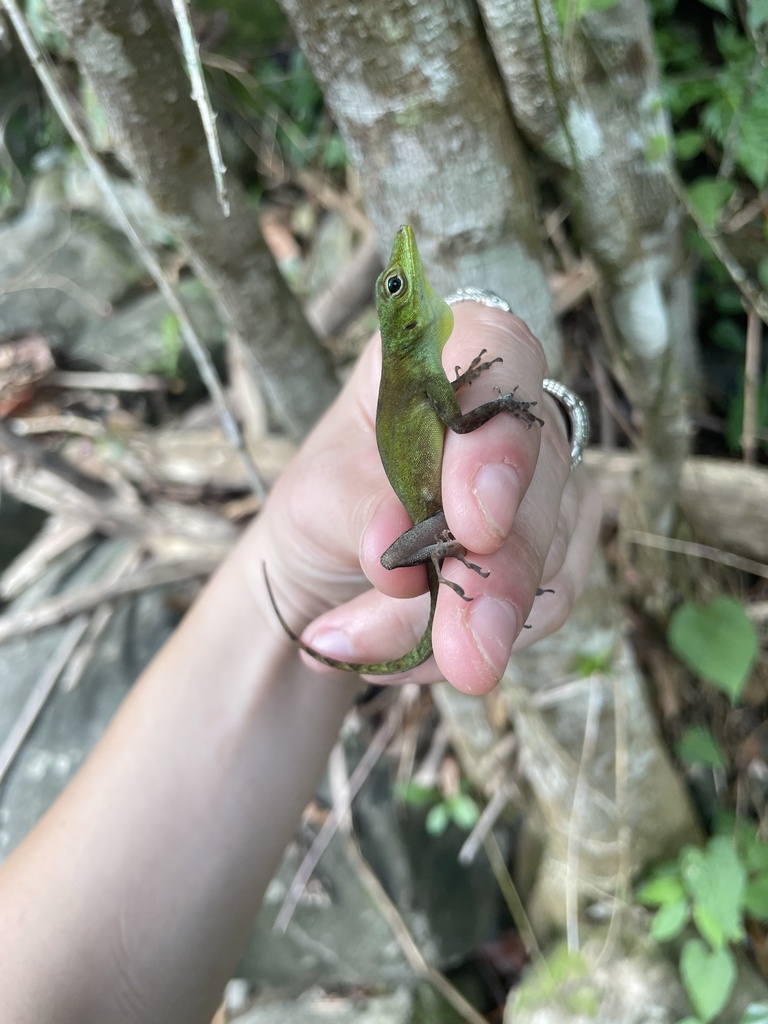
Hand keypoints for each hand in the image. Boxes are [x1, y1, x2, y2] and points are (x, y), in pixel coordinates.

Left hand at [255, 303, 599, 693]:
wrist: (334, 563)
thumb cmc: (329, 502)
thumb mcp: (317, 496)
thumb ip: (358, 511)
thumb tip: (392, 557)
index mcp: (455, 353)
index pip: (502, 362)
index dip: (496, 442)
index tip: (474, 524)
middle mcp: (517, 411)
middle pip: (541, 478)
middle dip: (498, 576)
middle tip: (466, 657)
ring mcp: (549, 485)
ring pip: (550, 556)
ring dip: (467, 625)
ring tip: (366, 654)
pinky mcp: (559, 551)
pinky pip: (544, 607)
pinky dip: (473, 642)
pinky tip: (413, 658)